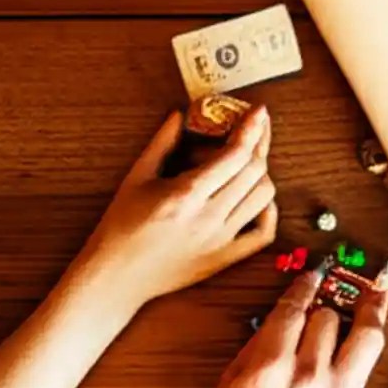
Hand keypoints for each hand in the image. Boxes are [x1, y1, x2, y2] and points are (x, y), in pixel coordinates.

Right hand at [75, 106, 278, 307]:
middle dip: (260, 144)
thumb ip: (162, 143)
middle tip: (254, 129)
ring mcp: (222, 239)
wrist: (119, 276)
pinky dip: (268, 210)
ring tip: (246, 162)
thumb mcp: (137, 177)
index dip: (251, 129)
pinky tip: (253, 196)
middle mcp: (209, 217)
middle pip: (255, 172)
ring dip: (262, 173)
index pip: (235, 155)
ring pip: (264, 197)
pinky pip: (264, 232)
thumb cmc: (122, 225)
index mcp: (186, 194)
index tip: (258, 111)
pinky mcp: (227, 257)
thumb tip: (180, 114)